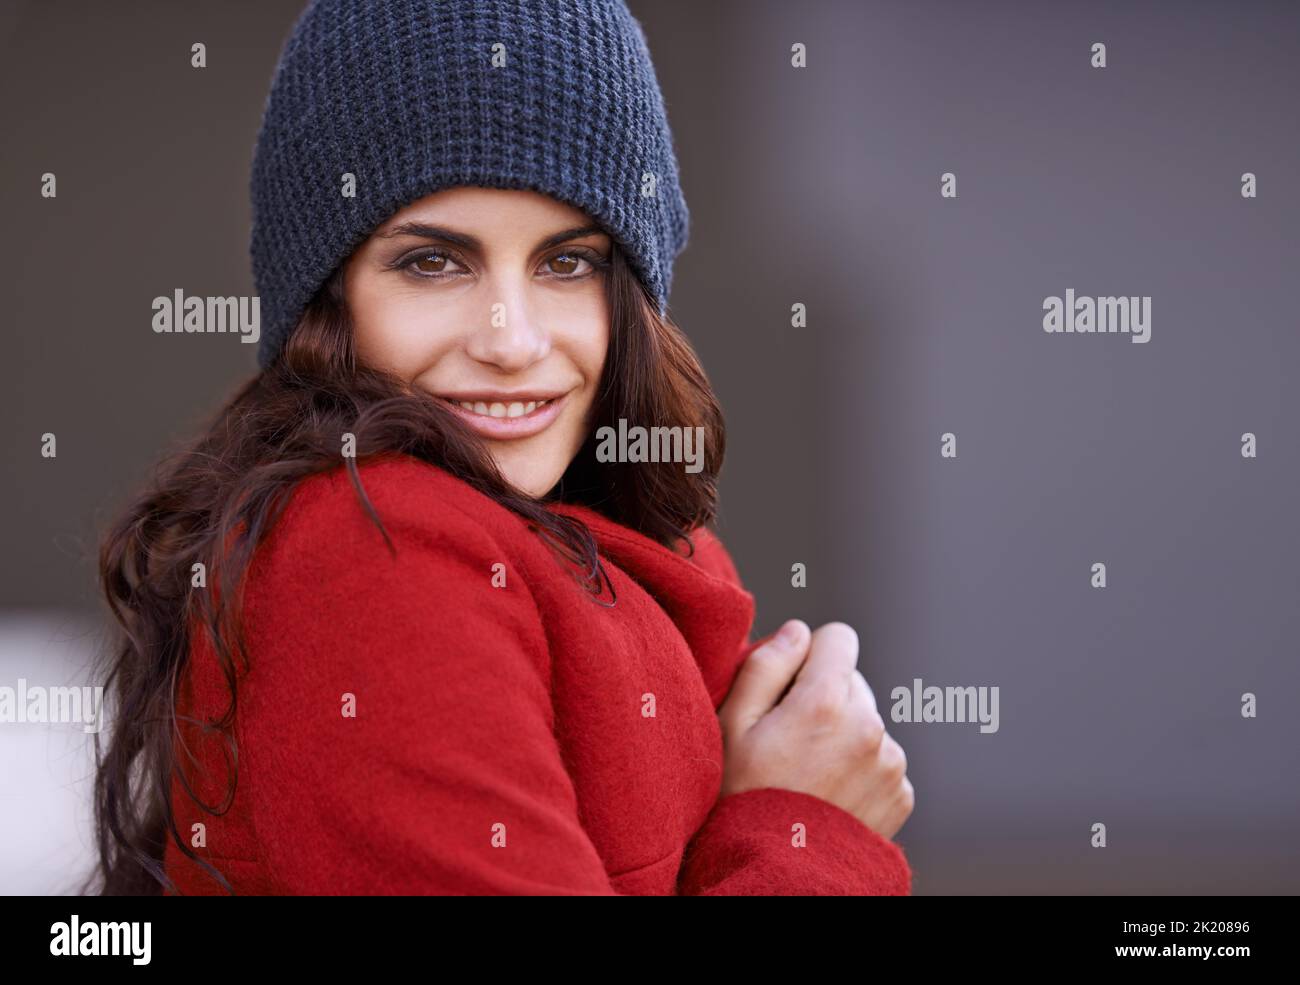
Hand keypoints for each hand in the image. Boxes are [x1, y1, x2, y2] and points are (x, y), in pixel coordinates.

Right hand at [717, 619, 914, 839]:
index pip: (839, 638)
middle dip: (825, 698)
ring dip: (845, 735)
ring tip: (809, 774)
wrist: (777, 874)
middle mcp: (869, 726)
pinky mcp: (902, 793)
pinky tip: (830, 795)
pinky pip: (882, 759)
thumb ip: (765, 666)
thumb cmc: (742, 798)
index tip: (789, 686)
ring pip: (867, 722)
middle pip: (852, 682)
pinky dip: (861, 769)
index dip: (810, 655)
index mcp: (826, 701)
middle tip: (791, 740)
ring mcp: (891, 762)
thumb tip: (797, 631)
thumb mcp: (733, 726)